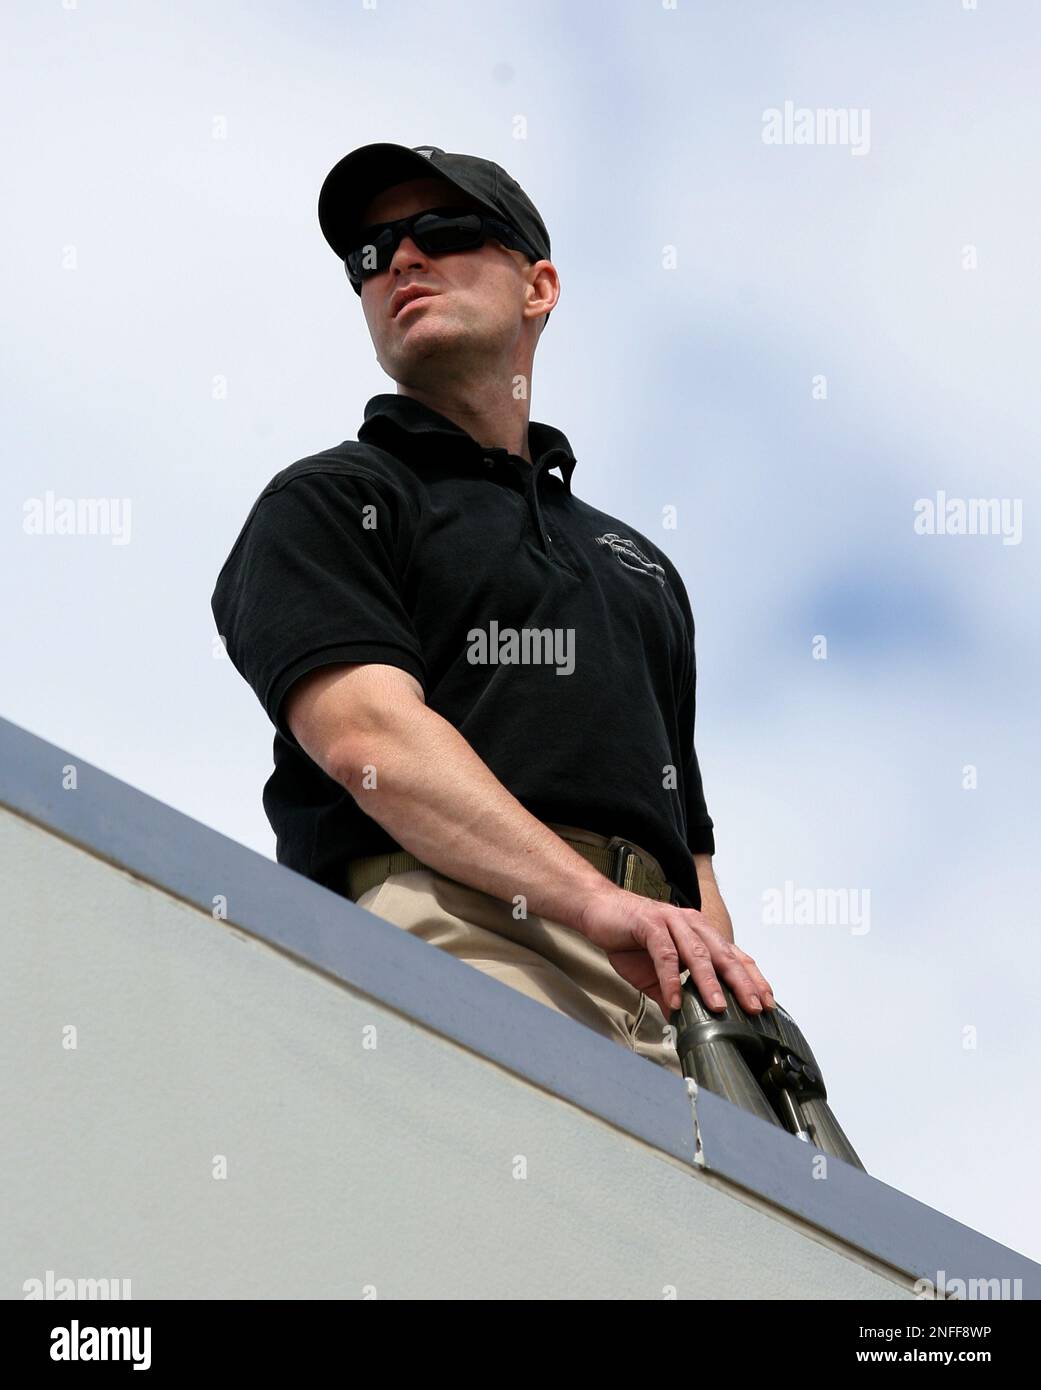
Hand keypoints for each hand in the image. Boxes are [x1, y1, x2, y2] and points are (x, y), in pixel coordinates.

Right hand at [576, 885, 775, 1017]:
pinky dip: (671, 978)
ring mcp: (671, 922)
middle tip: (754, 1008)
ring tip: (719, 1006)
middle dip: (742, 983)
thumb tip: (685, 1023)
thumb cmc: (629, 938)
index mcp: (698, 935)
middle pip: (724, 955)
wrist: (597, 910)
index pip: (733, 957)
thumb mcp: (654, 976)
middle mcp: (691, 925)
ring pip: (698, 953)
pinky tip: (675, 998)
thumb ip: (672, 995)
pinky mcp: (649, 924)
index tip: (767, 1003)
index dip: (752, 979)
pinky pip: (665, 954)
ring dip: (710, 981)